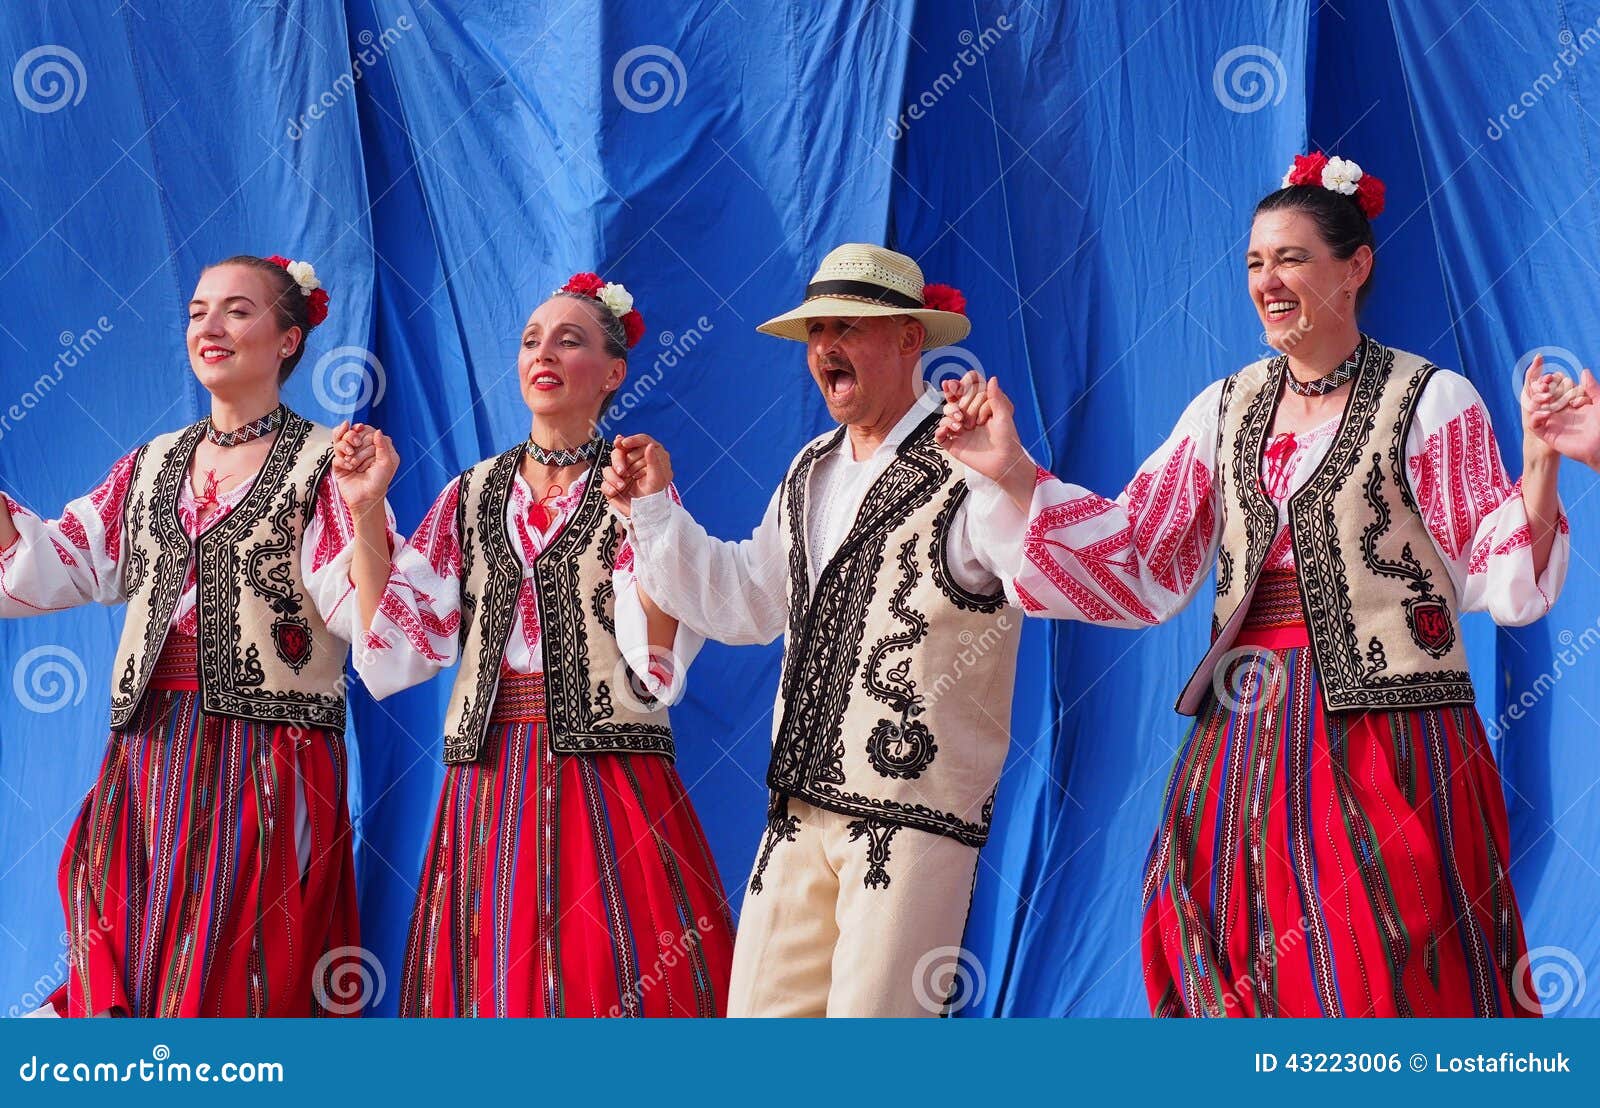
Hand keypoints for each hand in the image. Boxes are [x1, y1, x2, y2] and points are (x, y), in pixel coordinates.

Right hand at [332, 420, 398, 513]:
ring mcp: (349, 457)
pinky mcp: (340, 466)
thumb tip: (377, 431)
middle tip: (357, 445)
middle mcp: (361, 450)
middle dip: (355, 439)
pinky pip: (336, 457)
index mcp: (374, 448)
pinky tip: (349, 468)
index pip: (366, 430)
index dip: (364, 431)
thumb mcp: (387, 463)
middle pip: (352, 433)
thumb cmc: (380, 482)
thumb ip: (383, 446)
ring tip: (351, 457)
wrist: (367, 499)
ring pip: (341, 442)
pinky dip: (342, 461)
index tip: (362, 432)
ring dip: (345, 446)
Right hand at [602, 433, 672, 516]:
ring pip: (609, 466)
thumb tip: (649, 445)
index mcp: (647, 458)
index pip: (640, 441)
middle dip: (619, 460)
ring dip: (613, 475)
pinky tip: (616, 491)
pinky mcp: (611, 485)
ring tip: (622, 485)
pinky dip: (609, 486)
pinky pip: (604, 482)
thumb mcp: (658, 479)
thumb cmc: (655, 497)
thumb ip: (654, 462)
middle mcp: (633, 463)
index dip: (631, 440)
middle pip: (620, 451)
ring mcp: (621, 474)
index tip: (623, 443)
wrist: (646, 516)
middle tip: (623, 471)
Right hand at [936, 372, 1036, 511]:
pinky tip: (951, 431)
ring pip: (945, 415)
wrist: (1004, 462)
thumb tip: (992, 378)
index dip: (959, 385)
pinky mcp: (954, 444)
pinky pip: (940, 435)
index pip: (965, 391)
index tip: (957, 385)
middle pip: (952, 400)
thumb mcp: (1004, 415)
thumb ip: (995, 397)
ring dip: (950, 415)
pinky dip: (941, 431)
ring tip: (961, 425)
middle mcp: (968, 416)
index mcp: (979, 407)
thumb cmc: (1007, 439)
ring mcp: (960, 430)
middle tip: (963, 411)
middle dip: (956, 402)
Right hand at [1526, 359, 1599, 471]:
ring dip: (1537, 401)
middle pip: (1545, 397)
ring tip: (1547, 397)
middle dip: (1543, 389)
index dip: (1554, 382)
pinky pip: (1535, 425)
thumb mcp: (1599, 402)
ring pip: (1536, 409)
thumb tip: (1584, 371)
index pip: (1558, 389)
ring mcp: (1553, 423)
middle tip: (1546, 382)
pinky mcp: (1548, 435)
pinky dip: (1536, 418)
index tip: (1554, 375)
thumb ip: (1592, 388)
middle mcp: (1560, 412)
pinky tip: (1546, 414)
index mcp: (1572, 403)